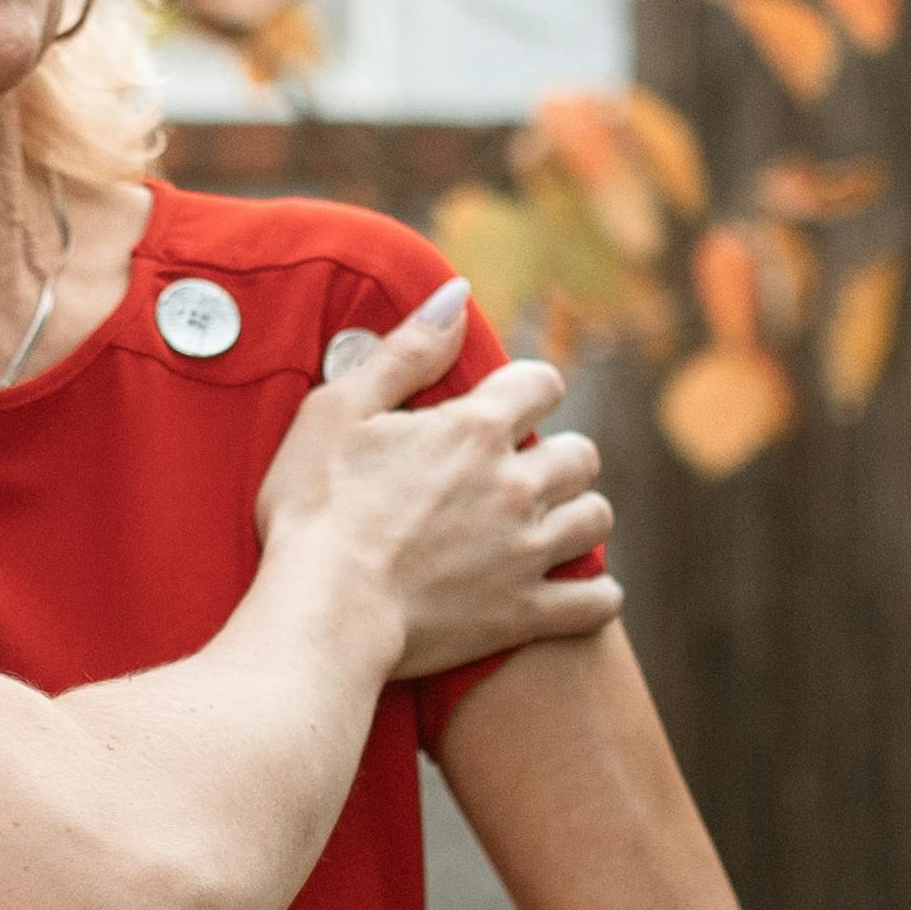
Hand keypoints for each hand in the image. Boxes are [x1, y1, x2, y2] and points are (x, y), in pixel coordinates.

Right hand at [252, 281, 621, 677]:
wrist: (321, 611)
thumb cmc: (315, 509)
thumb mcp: (339, 410)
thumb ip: (405, 351)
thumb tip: (458, 295)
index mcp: (474, 430)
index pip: (542, 384)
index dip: (527, 390)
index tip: (506, 407)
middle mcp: (515, 485)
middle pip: (582, 454)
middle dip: (558, 456)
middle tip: (521, 473)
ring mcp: (525, 552)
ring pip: (595, 519)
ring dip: (577, 515)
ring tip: (547, 525)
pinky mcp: (523, 614)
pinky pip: (596, 604)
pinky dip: (595, 598)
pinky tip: (578, 593)